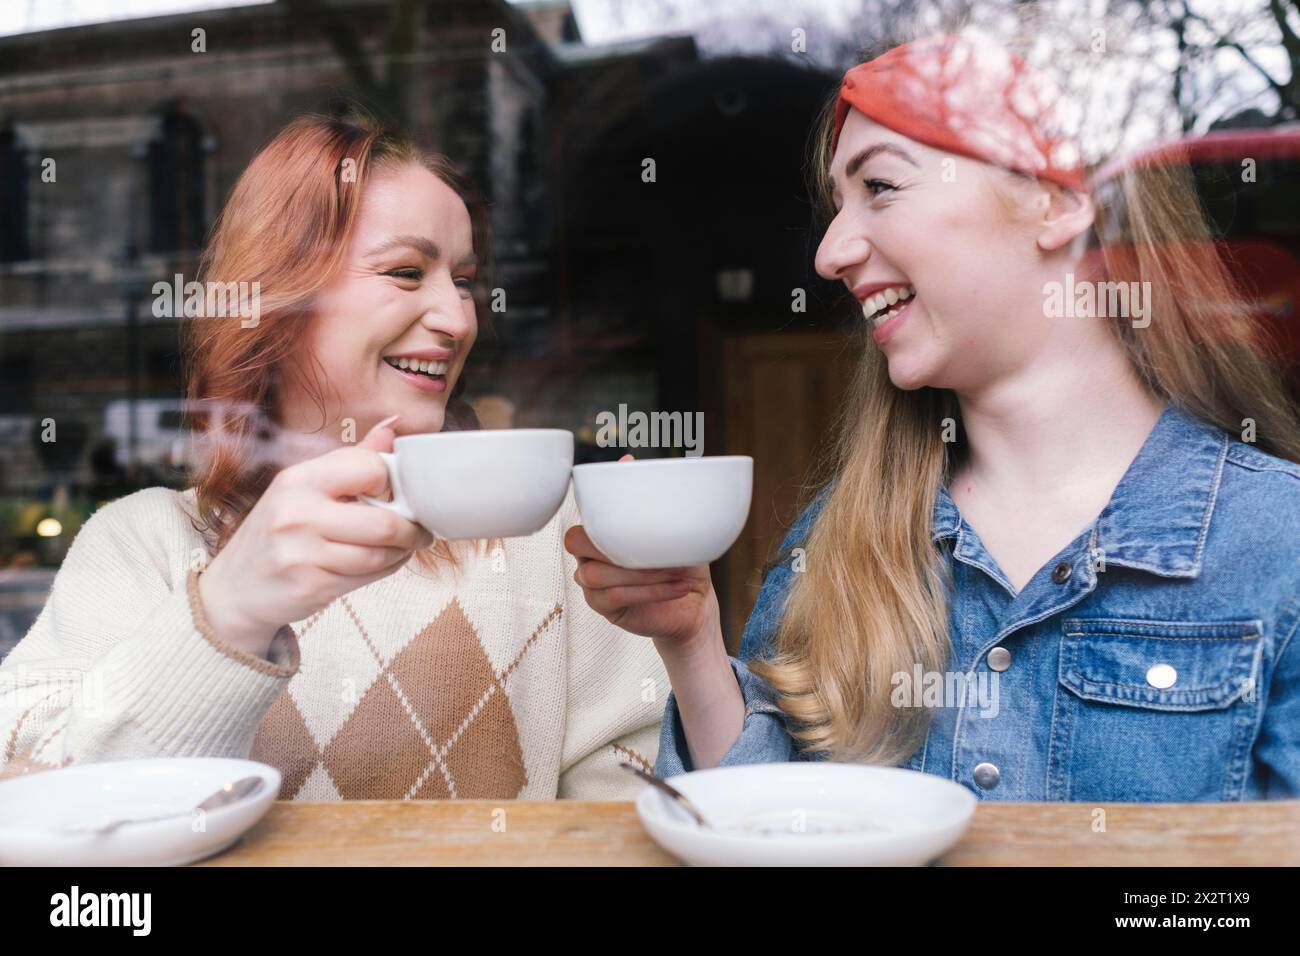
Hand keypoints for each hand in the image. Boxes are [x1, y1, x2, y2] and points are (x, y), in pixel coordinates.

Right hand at [197, 415, 433, 656]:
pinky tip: (384, 563)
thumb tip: (393, 427)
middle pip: (383, 521)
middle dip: (411, 529)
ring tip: (402, 548)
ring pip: (380, 554)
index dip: (391, 482)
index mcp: (298, 480)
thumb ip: (352, 460)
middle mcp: (297, 513)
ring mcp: (301, 553)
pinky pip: (368, 577)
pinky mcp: (310, 586)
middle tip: (419, 531)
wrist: (234, 590)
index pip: (369, 467)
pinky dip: (386, 570)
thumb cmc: (278, 534)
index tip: (396, 494)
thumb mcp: (303, 489)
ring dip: (402, 553)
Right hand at [563, 456, 719, 653]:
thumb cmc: (680, 560)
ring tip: (673, 570)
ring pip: (595, 573)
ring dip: (639, 572)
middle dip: (610, 543)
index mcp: (602, 531)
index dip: (593, 508)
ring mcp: (592, 583)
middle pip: (574, 541)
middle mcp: (589, 555)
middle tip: (649, 546)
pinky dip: (649, 591)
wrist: (693, 600)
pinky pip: (614, 596)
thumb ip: (648, 498)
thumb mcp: (670, 526)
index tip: (624, 504)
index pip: (583, 514)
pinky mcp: (604, 607)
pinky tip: (676, 586)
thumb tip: (627, 459)